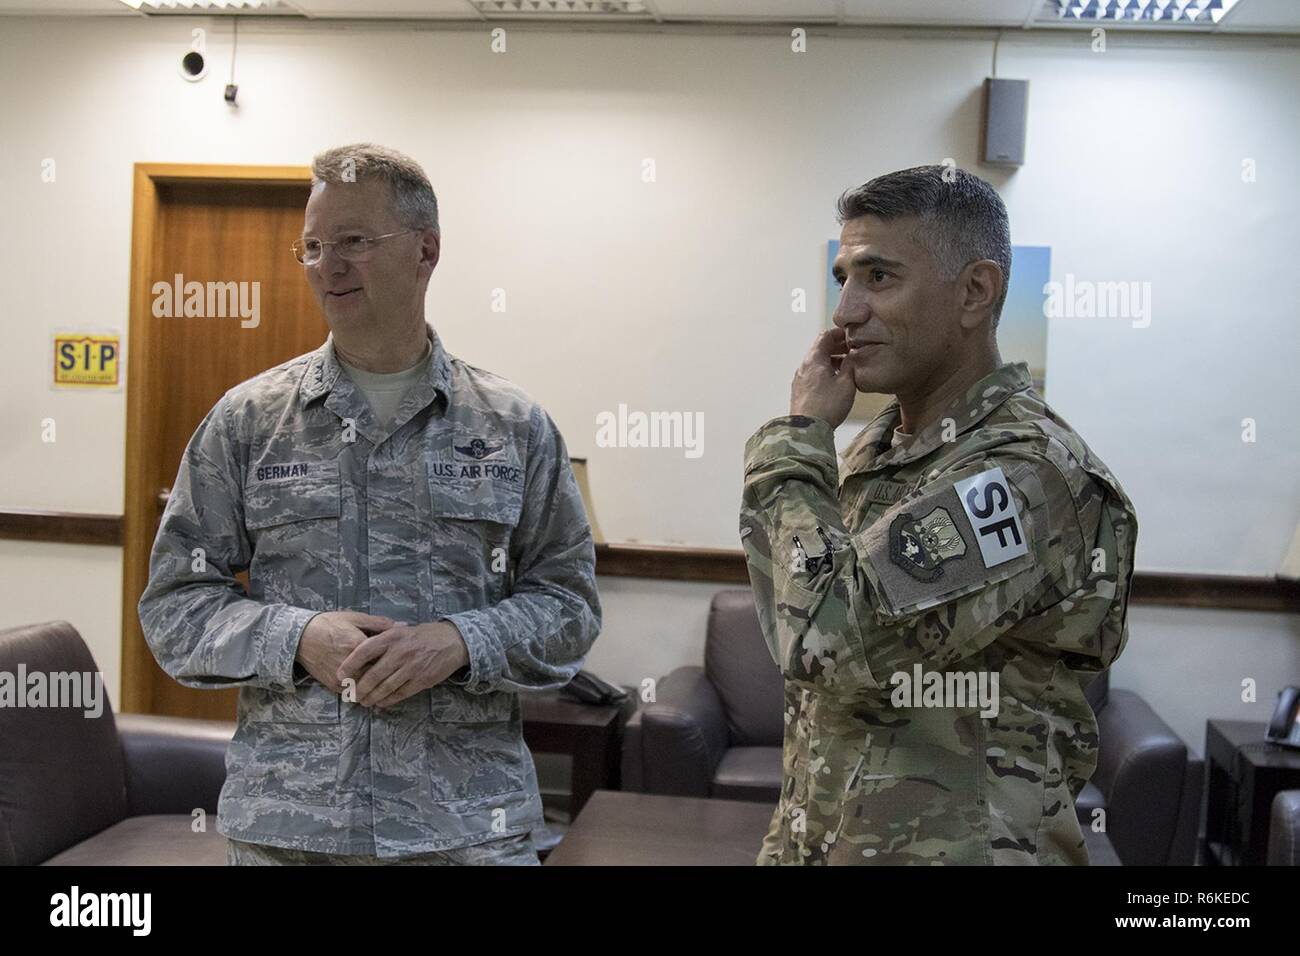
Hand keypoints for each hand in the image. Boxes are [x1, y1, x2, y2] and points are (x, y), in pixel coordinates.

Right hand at [295, 610, 396, 694]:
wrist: (301, 637)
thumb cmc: (330, 624)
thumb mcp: (355, 618)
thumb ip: (380, 624)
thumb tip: (403, 626)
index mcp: (358, 646)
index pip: (385, 658)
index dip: (396, 659)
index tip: (403, 658)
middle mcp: (350, 665)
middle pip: (378, 676)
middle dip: (389, 675)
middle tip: (398, 671)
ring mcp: (341, 678)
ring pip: (367, 689)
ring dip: (377, 687)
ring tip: (386, 680)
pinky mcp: (334, 686)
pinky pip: (354, 693)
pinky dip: (364, 691)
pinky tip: (372, 686)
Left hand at [337, 621, 470, 708]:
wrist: (452, 642)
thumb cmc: (422, 636)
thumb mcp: (400, 630)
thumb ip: (381, 638)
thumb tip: (356, 651)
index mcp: (393, 636)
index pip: (365, 650)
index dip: (350, 664)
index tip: (340, 675)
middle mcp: (401, 651)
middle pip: (374, 674)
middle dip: (359, 688)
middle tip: (351, 695)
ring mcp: (412, 667)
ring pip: (385, 687)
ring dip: (372, 697)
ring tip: (364, 701)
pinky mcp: (422, 680)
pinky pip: (400, 694)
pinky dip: (388, 700)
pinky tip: (380, 703)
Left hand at [789, 328, 856, 427]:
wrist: (807, 429)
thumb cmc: (827, 406)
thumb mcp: (846, 382)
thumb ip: (851, 365)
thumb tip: (853, 355)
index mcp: (814, 359)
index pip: (825, 336)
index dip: (840, 333)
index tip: (852, 336)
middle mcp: (804, 366)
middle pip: (820, 348)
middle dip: (837, 346)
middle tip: (853, 349)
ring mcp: (800, 379)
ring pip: (817, 362)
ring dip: (832, 360)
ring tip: (847, 366)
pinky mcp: (800, 391)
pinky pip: (813, 374)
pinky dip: (825, 371)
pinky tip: (836, 380)